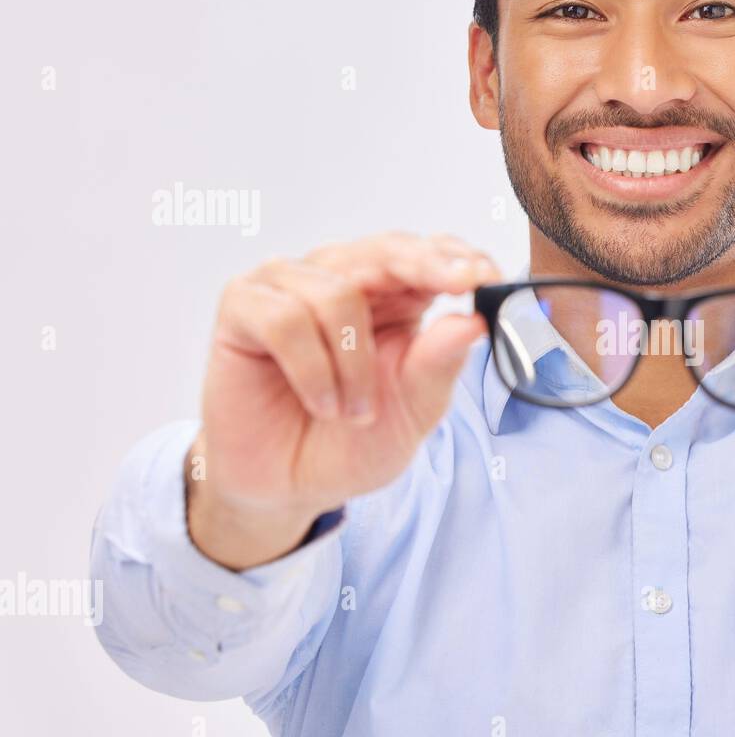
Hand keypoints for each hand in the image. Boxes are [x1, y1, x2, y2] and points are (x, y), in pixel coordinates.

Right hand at [189, 232, 499, 569]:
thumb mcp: (412, 412)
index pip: (429, 254)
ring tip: (350, 411)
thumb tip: (473, 322)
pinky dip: (311, 369)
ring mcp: (290, 286)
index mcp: (395, 296)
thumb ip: (438, 366)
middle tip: (458, 285)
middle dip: (425, 267)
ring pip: (337, 293)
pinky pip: (285, 318)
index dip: (457, 257)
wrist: (290, 486)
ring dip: (353, 365)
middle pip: (386, 250)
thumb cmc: (351, 442)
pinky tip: (321, 401)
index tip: (488, 275)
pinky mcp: (244, 306)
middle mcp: (344, 278)